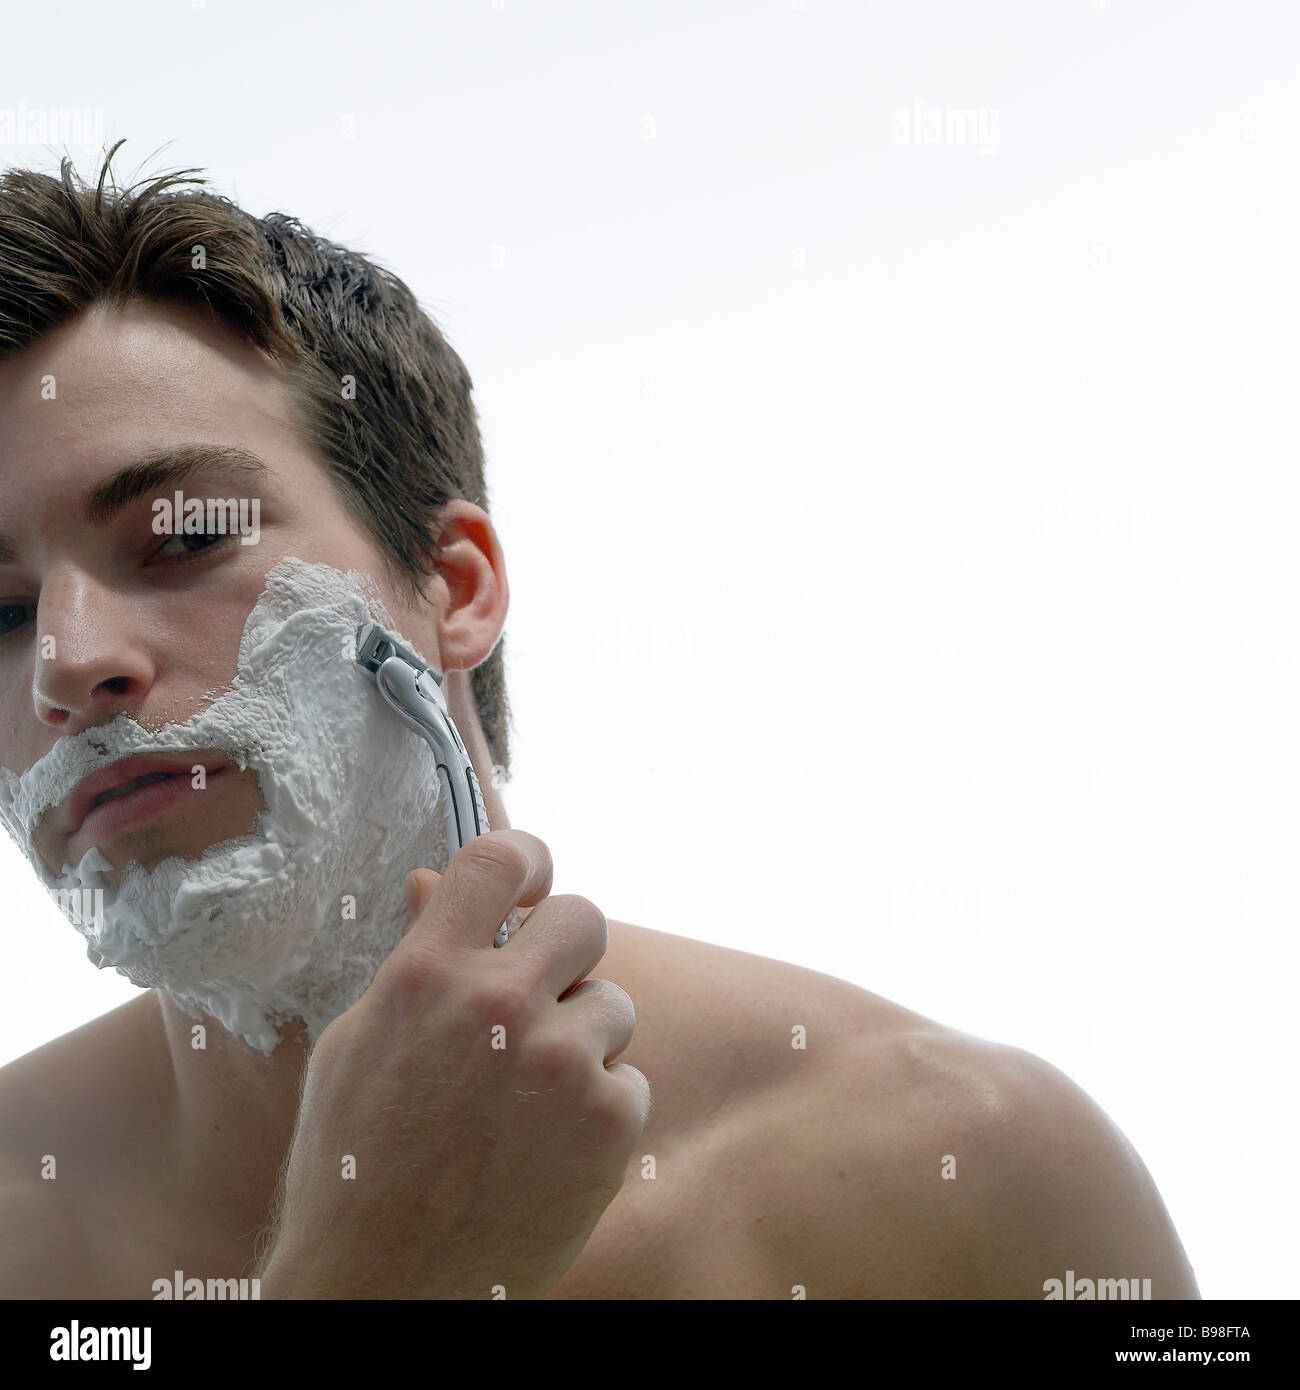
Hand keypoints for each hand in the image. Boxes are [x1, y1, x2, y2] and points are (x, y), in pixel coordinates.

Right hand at [258, 829, 649, 1298]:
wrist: (386, 1290)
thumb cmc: (356, 1166)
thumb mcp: (357, 1046)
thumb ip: (411, 958)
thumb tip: (432, 884)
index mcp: (426, 974)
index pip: (496, 859)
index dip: (528, 858)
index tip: (534, 879)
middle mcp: (500, 1005)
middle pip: (584, 917)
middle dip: (566, 953)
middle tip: (542, 996)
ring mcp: (561, 1062)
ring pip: (612, 1003)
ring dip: (582, 1040)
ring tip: (528, 1100)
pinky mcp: (608, 1121)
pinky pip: (626, 1079)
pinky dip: (598, 1108)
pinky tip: (545, 1148)